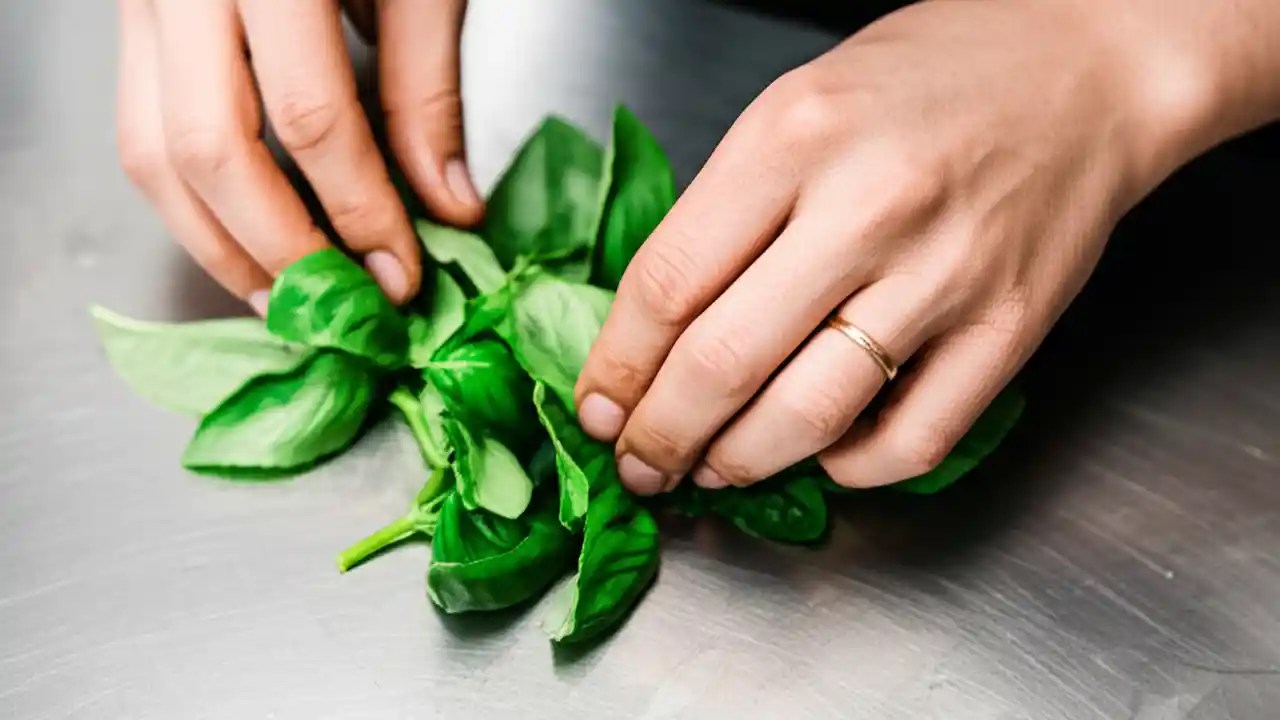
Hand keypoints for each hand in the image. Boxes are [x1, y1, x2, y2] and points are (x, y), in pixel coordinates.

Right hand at [115, 0, 481, 312]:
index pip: (311, 119)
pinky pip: (143, 129)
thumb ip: (429, 89)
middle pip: (207, 151)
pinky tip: (249, 240)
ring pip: (151, 153)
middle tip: (342, 310)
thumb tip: (447, 209)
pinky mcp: (137, 21)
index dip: (361, 212)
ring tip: (289, 301)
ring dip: (220, 245)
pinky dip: (194, 202)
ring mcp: (144, 0)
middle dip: (280, 250)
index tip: (403, 277)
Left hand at [573, 0, 1243, 493]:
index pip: (668, 283)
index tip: (597, 407)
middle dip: (660, 436)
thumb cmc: (931, 77)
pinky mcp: (1008, 330)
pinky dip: (851, 470)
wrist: (1084, 68)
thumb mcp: (798, 104)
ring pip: (808, 416)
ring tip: (710, 470)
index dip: (616, 366)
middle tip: (638, 464)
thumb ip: (727, 208)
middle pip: (722, 363)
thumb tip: (656, 326)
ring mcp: (944, 275)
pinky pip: (912, 441)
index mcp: (793, 138)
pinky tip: (823, 455)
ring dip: (739, 463)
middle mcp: (865, 209)